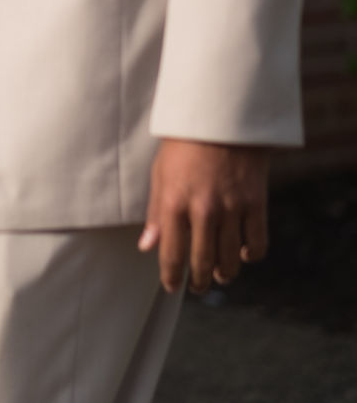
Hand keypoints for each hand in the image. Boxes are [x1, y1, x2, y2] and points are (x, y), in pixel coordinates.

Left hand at [138, 139, 270, 294]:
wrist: (222, 115)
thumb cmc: (184, 144)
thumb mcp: (161, 173)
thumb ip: (156, 213)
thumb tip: (147, 246)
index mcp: (174, 202)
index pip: (172, 254)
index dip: (171, 277)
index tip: (172, 286)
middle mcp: (203, 209)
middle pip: (203, 262)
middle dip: (199, 281)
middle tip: (198, 286)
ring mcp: (232, 208)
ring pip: (230, 260)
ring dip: (225, 274)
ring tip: (220, 276)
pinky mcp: (255, 203)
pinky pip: (256, 243)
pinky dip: (250, 255)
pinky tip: (243, 255)